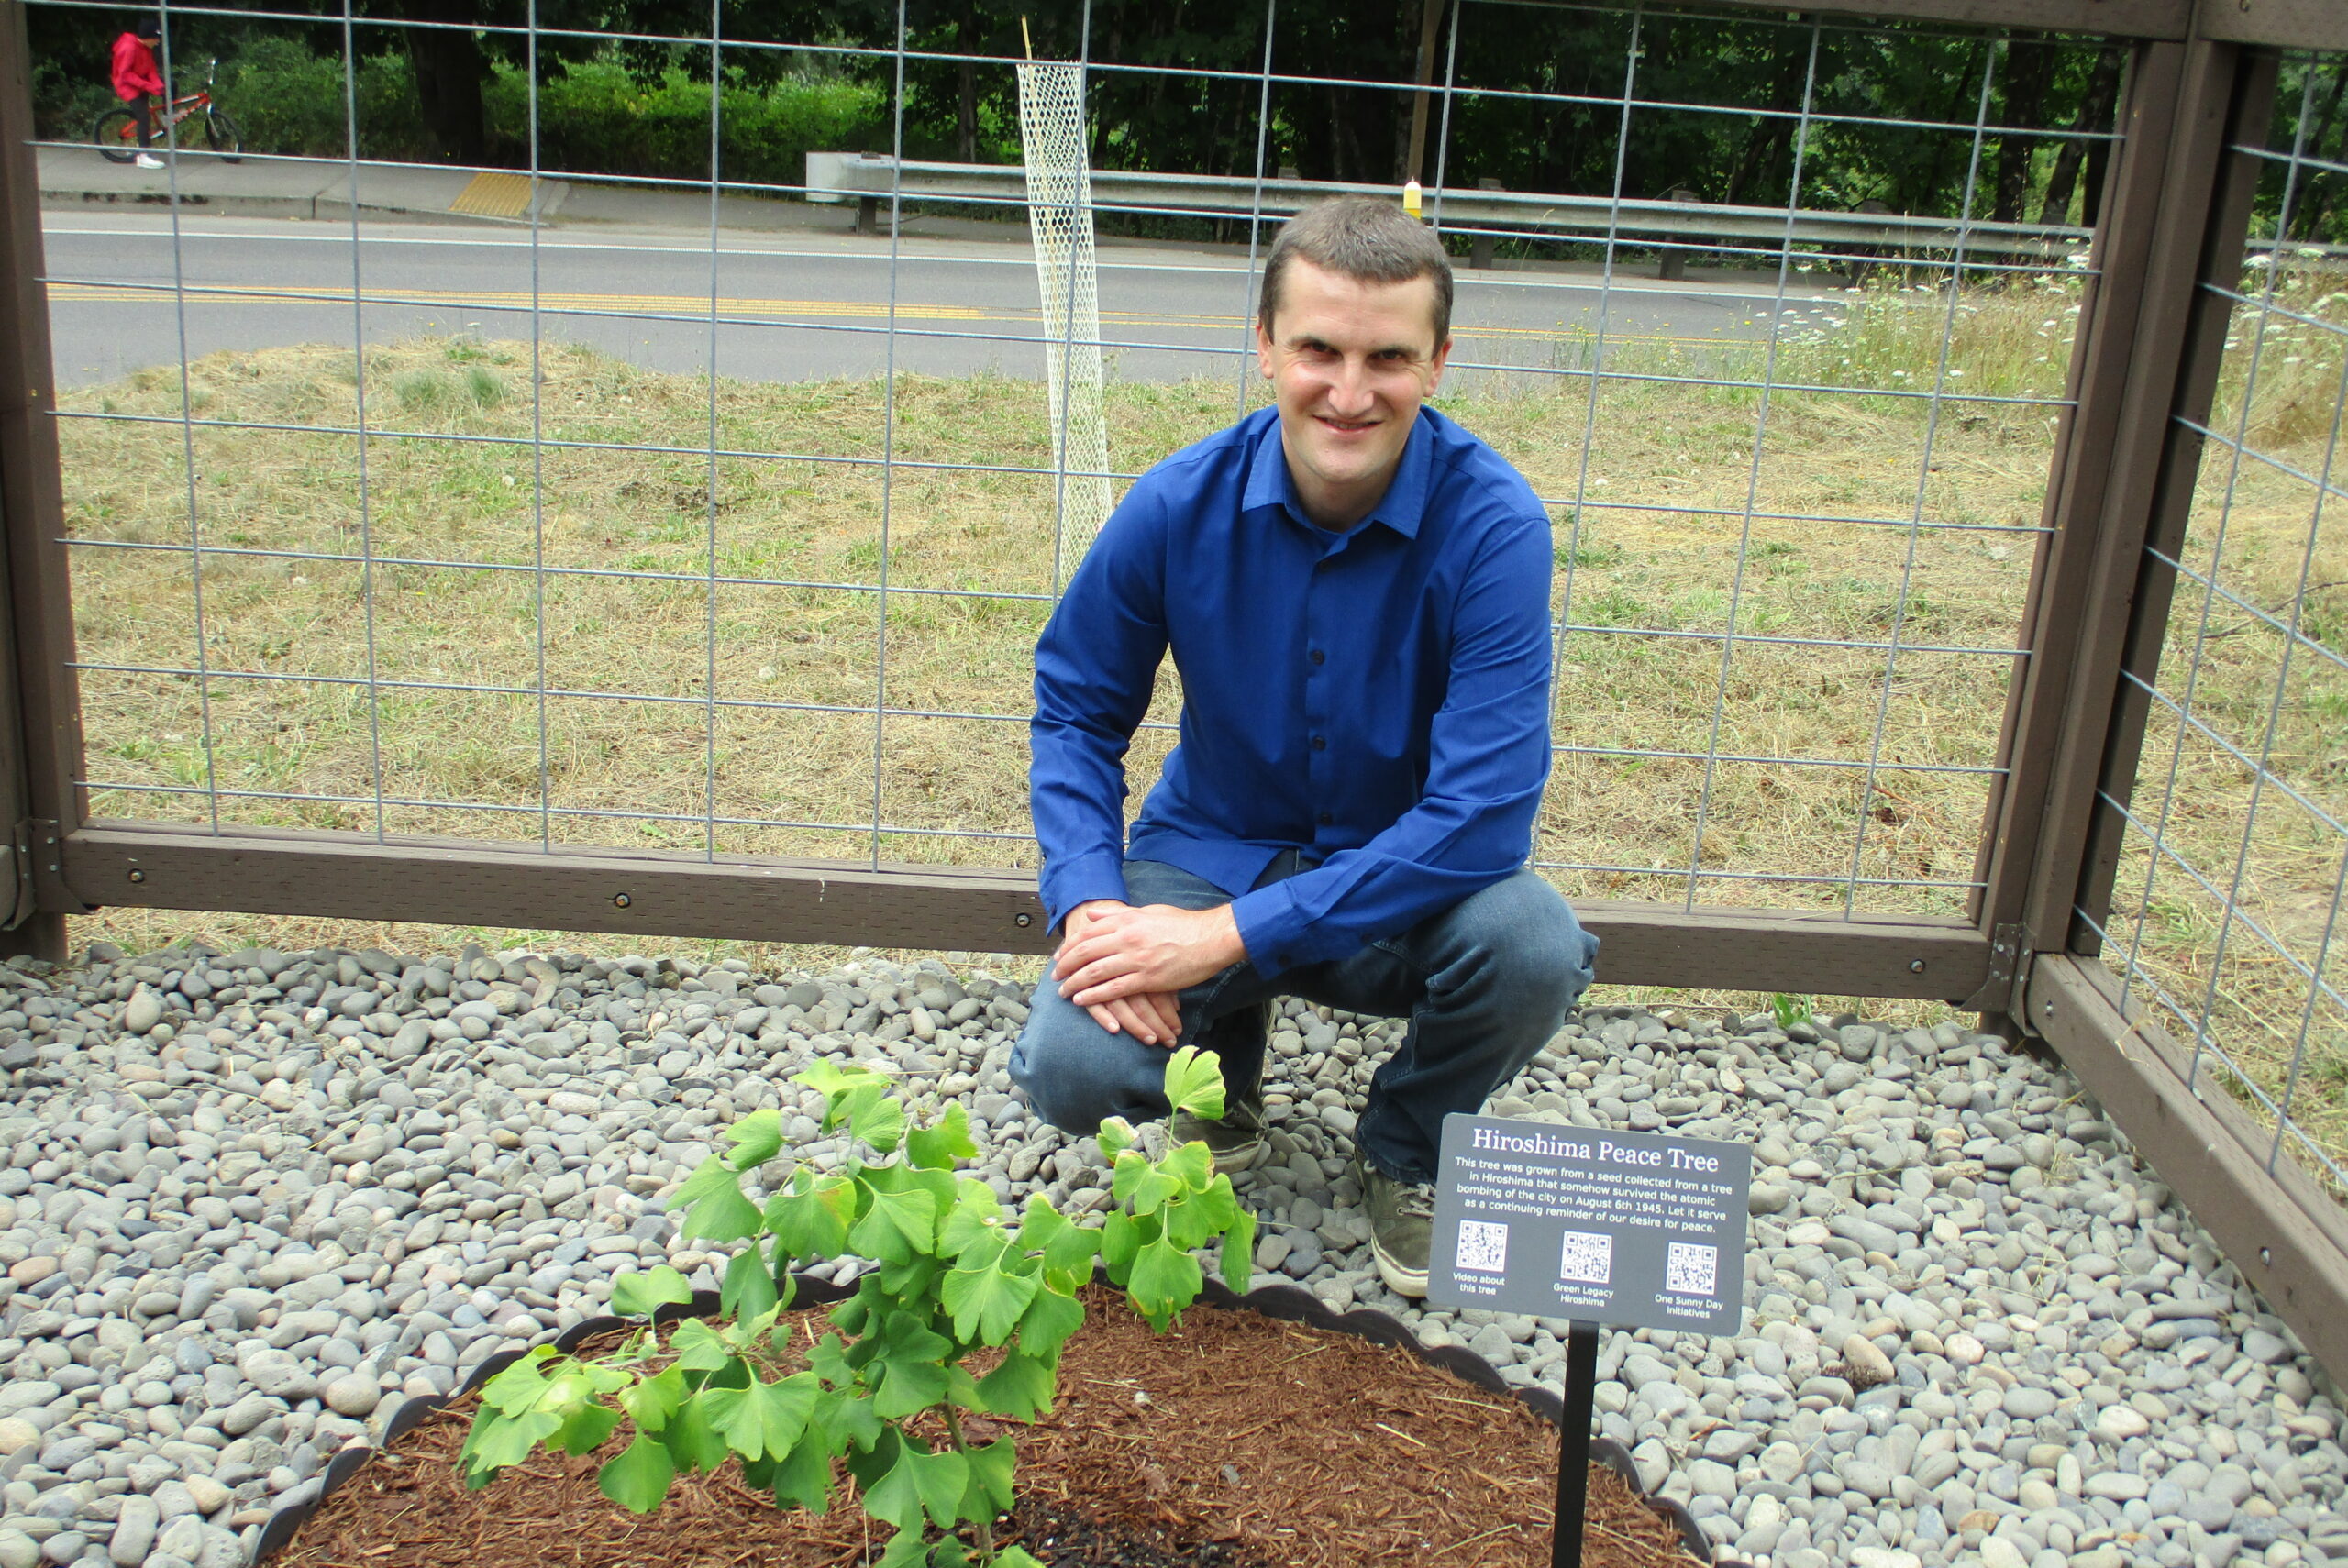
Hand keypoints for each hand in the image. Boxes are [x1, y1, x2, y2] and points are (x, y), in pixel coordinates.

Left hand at [1058, 901, 1184, 1044]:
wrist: (1211, 938)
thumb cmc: (1183, 924)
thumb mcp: (1148, 911)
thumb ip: (1118, 914)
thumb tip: (1093, 914)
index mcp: (1127, 920)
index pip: (1088, 932)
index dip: (1069, 945)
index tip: (1059, 956)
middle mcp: (1127, 937)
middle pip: (1085, 951)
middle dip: (1066, 965)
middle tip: (1055, 976)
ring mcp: (1137, 959)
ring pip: (1095, 972)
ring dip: (1075, 983)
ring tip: (1063, 992)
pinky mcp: (1148, 979)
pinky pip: (1114, 989)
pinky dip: (1094, 996)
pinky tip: (1082, 1001)